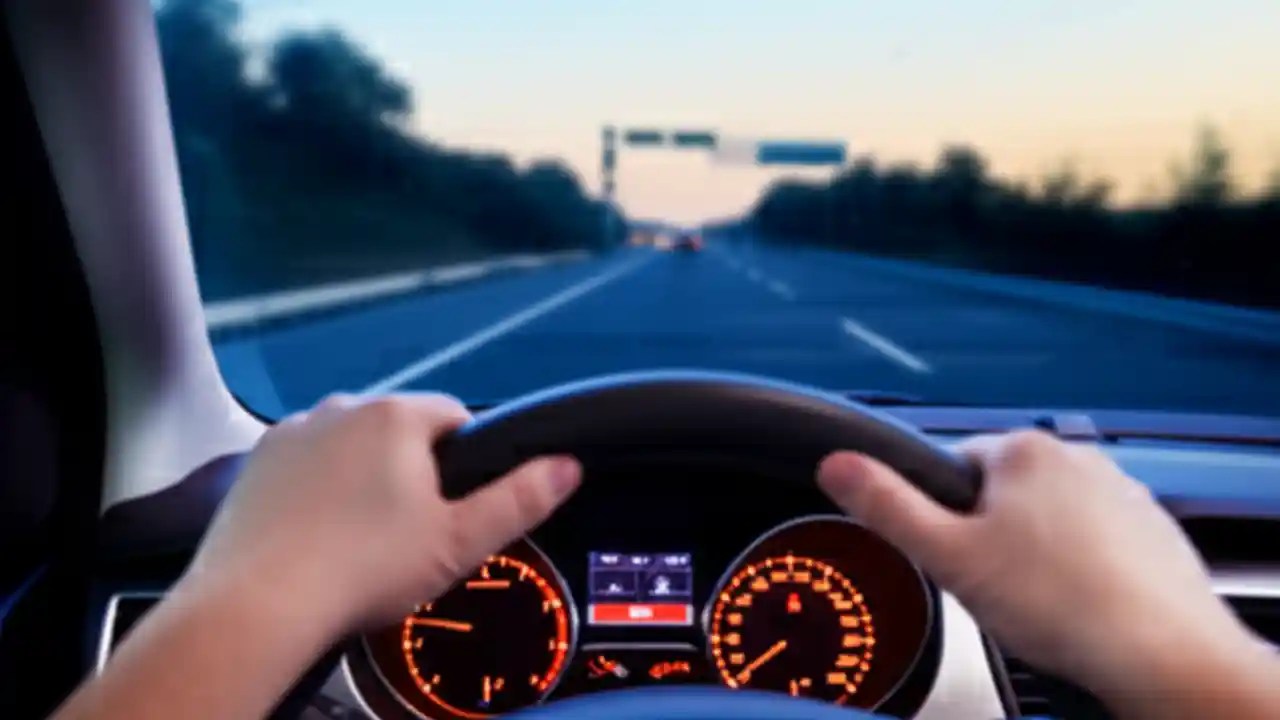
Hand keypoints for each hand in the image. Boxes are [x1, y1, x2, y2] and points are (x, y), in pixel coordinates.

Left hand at [183, 394, 580, 635]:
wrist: (257, 604)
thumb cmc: (365, 569)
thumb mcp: (459, 541)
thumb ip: (520, 499)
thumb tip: (568, 465)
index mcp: (398, 416)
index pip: (456, 417)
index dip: (466, 462)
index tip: (455, 510)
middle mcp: (342, 406)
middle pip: (401, 431)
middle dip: (413, 470)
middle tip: (411, 534)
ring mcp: (293, 431)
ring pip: (351, 446)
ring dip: (363, 476)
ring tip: (361, 539)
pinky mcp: (256, 462)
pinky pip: (306, 465)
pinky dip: (318, 489)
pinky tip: (318, 535)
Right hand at [817, 431, 1254, 699]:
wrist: (1162, 654)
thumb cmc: (1061, 606)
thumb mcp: (948, 556)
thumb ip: (887, 506)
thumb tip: (835, 463)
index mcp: (1022, 450)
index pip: (953, 468)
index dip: (945, 519)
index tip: (960, 558)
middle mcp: (1077, 458)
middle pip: (1002, 496)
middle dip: (992, 539)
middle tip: (997, 588)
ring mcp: (1122, 492)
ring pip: (1050, 522)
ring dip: (1038, 557)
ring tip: (1043, 604)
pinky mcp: (1152, 530)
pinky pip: (1095, 546)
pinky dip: (1083, 573)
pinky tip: (1079, 607)